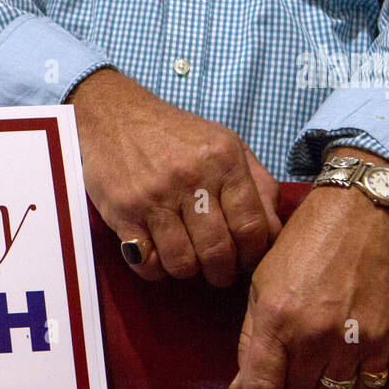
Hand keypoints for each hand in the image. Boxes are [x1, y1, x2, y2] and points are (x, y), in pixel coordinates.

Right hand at [69, 70, 281, 285]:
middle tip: (218, 271)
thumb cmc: (174, 135)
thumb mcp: (225, 144)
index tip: (246, 260)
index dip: (253, 254)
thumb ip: (258, 184)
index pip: (251, 226)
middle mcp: (190, 178)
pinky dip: (155, 268)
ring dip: (188, 271)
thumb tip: (274, 231)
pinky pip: (146, 262)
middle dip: (222, 272)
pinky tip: (157, 254)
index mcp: (223, 160)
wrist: (115, 116)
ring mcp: (154, 197)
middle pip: (218, 251)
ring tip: (187, 260)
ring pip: (182, 263)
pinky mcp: (122, 212)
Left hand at [230, 150, 388, 388]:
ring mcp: (352, 338)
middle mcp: (313, 334)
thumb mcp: (260, 287)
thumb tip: (240, 387)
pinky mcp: (385, 337)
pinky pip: (368, 385)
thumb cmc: (301, 247)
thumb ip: (250, 340)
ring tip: (316, 363)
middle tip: (289, 368)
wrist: (358, 217)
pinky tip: (345, 367)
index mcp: (275, 319)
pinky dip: (354, 386)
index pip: (262, 386)